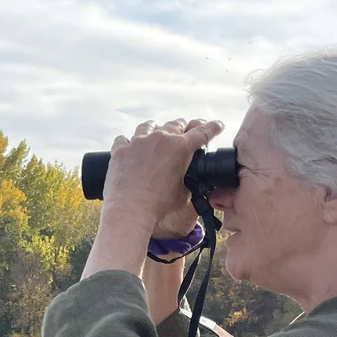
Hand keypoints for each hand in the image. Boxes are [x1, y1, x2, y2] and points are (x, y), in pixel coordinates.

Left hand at [103, 117, 223, 230]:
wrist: (130, 211)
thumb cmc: (158, 206)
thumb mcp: (183, 193)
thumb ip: (188, 180)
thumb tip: (188, 180)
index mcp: (181, 148)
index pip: (203, 132)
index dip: (213, 128)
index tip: (217, 126)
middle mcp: (160, 139)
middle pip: (175, 124)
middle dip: (183, 127)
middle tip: (185, 129)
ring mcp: (138, 143)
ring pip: (148, 126)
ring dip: (154, 128)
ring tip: (155, 130)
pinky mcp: (120, 151)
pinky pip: (123, 139)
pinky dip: (127, 142)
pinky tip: (128, 145)